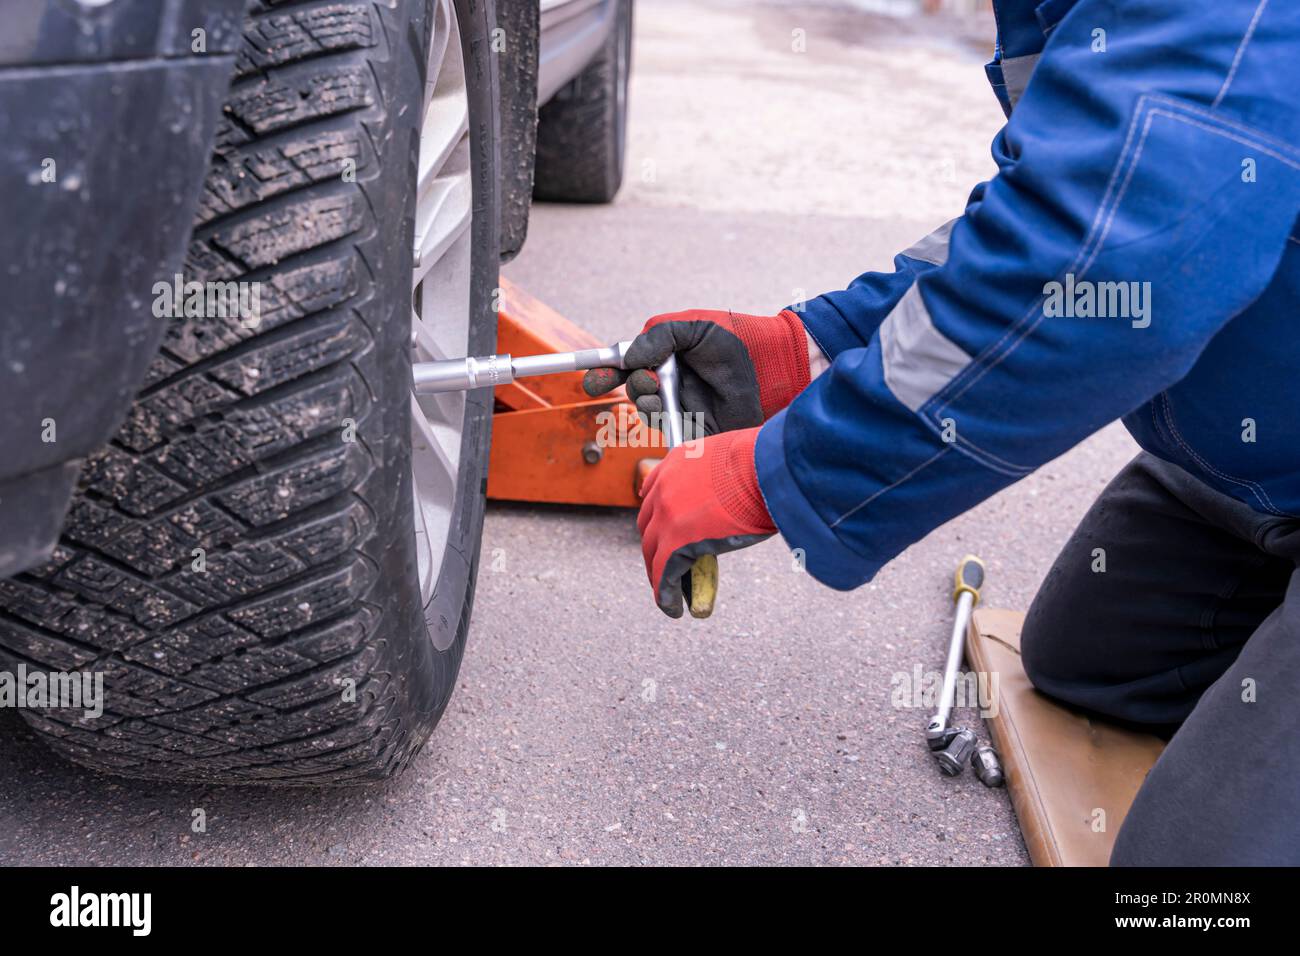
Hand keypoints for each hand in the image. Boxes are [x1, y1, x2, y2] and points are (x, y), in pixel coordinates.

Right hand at [583, 308, 811, 435]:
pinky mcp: (690, 426)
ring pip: (642, 405)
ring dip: (638, 395)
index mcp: (669, 355)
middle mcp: (671, 380)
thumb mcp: (697, 329)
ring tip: (653, 386)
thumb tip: (631, 357)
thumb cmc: (738, 345)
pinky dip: (655, 413)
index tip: (593, 374)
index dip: (607, 368)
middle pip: (630, 385)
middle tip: (603, 383)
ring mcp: (680, 403)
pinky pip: (662, 423)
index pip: (629, 362)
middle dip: (615, 383)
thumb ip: (661, 335)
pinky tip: (662, 403)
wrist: (771, 371)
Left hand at [637, 427, 774, 616]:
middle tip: (667, 566)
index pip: (655, 491)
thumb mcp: (736, 462)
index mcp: (679, 461)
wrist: (770, 467)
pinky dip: (666, 594)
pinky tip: (673, 608)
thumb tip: (742, 494)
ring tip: (670, 594)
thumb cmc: (768, 463)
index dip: (658, 516)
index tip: (662, 530)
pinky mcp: (675, 542)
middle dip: (656, 547)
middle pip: (650, 525)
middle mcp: (665, 485)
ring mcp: (667, 514)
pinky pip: (664, 573)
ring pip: (653, 552)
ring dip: (659, 574)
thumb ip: (724, 478)